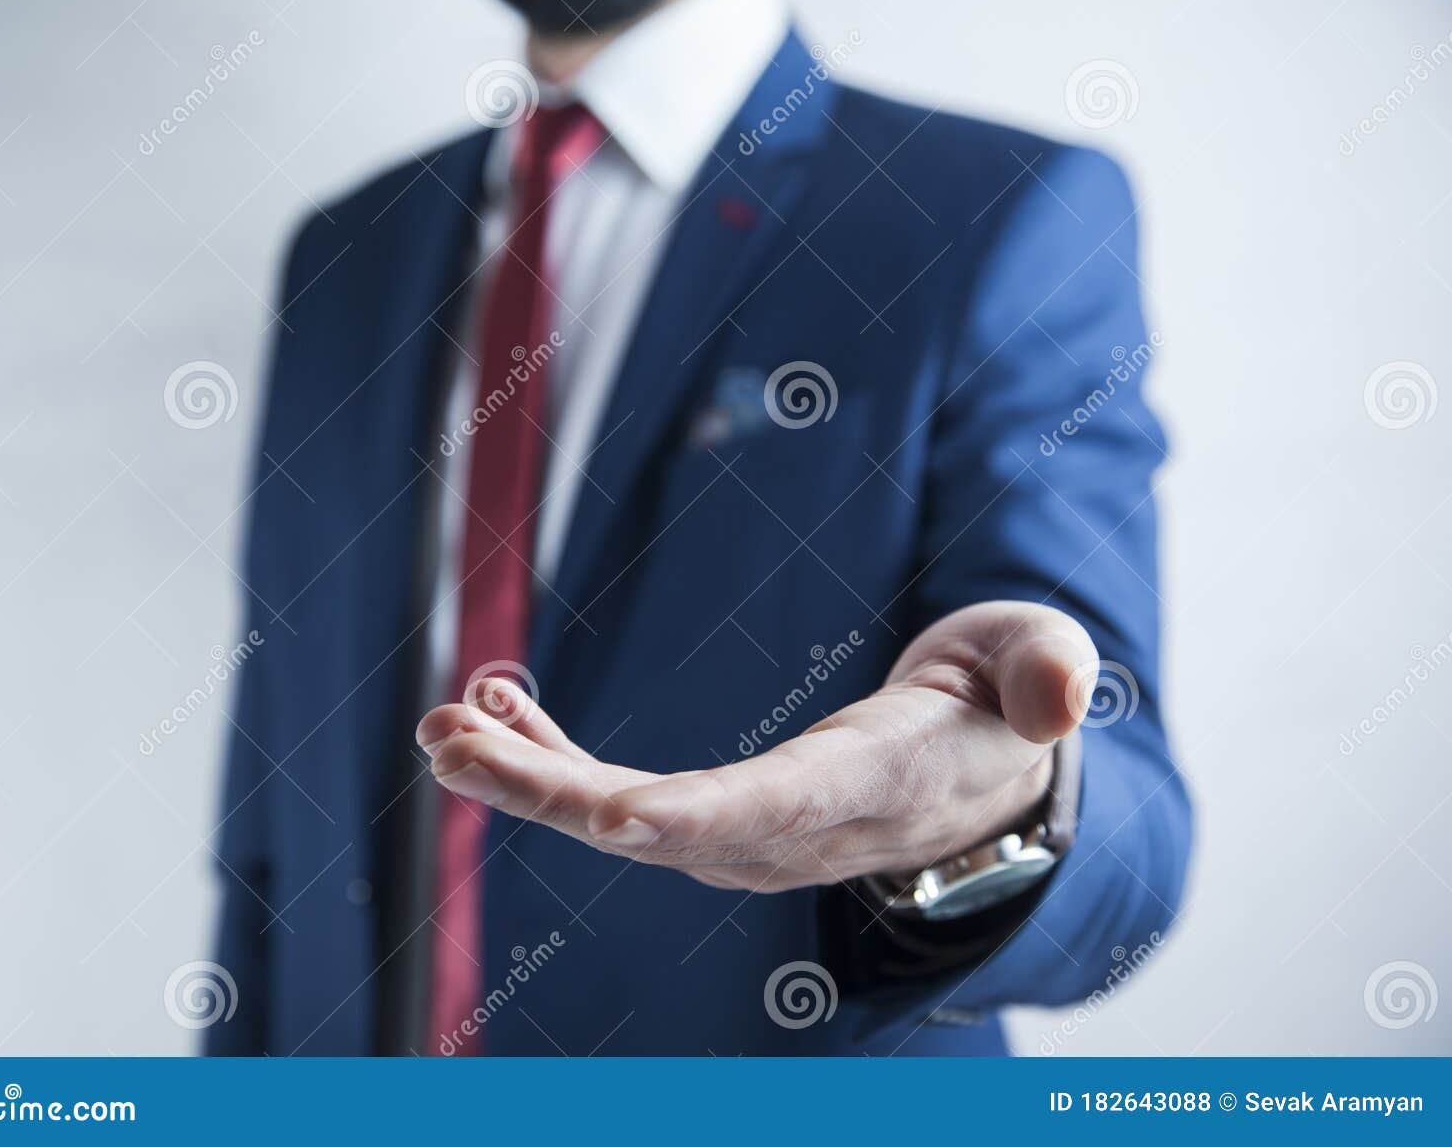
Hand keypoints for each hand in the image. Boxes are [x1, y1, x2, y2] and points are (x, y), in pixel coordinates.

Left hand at [416, 601, 1096, 891]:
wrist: (978, 772)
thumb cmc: (1001, 707)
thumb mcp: (1038, 668)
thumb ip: (1046, 673)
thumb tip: (1055, 698)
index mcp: (873, 788)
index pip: (776, 812)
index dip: (693, 820)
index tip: (606, 817)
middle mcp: (795, 828)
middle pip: (664, 826)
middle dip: (553, 792)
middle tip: (449, 743)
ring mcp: (749, 832)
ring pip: (624, 819)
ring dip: (530, 776)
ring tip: (446, 727)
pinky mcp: (719, 811)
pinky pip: (623, 796)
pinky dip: (556, 755)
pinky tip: (497, 709)